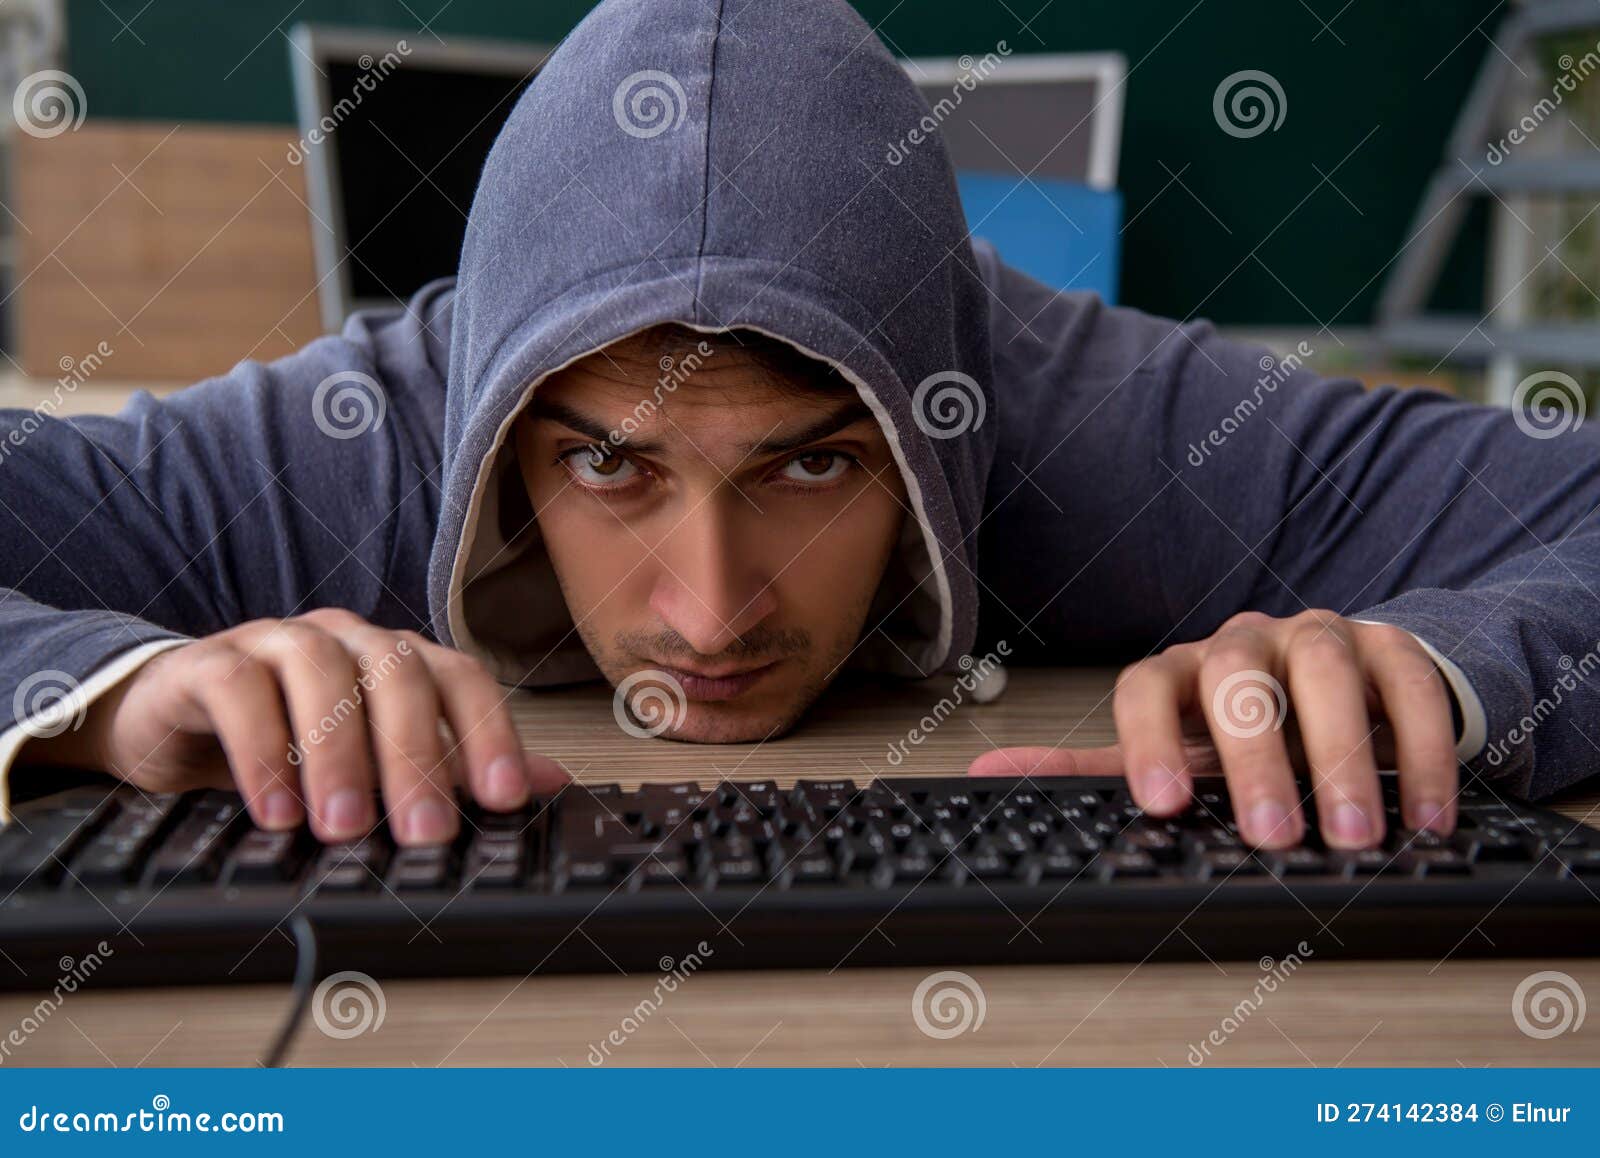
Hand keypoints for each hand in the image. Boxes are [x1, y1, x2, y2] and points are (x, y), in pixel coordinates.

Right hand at [22, 608, 568, 845]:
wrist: (179, 723)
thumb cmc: (292, 739)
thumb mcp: (381, 762)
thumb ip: (458, 768)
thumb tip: (548, 784)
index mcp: (399, 660)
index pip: (461, 679)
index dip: (489, 733)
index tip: (502, 799)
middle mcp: (348, 641)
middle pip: (397, 674)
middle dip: (416, 756)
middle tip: (422, 832)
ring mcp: (278, 642)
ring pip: (321, 672)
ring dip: (338, 755)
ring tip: (344, 827)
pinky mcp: (210, 663)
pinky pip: (240, 688)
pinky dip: (260, 750)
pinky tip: (276, 810)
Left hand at [968, 611, 1457, 849]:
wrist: (1346, 696)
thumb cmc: (1246, 735)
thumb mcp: (1172, 756)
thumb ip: (1090, 769)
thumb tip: (983, 774)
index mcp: (1181, 671)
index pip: (1146, 685)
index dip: (1146, 740)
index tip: (1162, 804)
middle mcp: (1246, 643)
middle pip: (1235, 676)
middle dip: (1252, 755)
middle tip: (1271, 834)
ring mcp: (1321, 637)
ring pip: (1325, 673)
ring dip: (1342, 755)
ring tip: (1350, 835)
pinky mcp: (1396, 649)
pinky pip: (1412, 685)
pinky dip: (1423, 750)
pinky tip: (1425, 816)